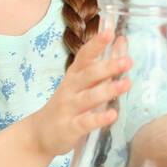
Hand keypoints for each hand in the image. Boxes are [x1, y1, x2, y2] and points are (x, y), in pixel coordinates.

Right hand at [28, 25, 131, 160]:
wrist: (40, 134)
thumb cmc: (67, 105)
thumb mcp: (81, 83)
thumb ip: (102, 65)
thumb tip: (121, 40)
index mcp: (74, 75)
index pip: (84, 56)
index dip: (96, 44)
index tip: (109, 32)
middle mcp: (70, 89)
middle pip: (88, 75)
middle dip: (108, 67)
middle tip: (127, 61)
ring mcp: (69, 108)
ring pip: (89, 97)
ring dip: (107, 90)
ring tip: (126, 84)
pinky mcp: (70, 128)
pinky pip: (85, 122)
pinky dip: (99, 119)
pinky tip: (112, 115)